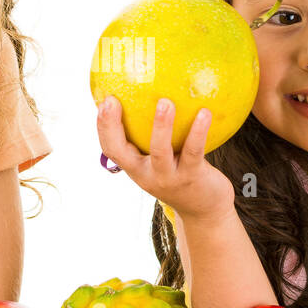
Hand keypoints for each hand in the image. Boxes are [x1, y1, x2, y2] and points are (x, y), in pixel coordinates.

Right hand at [96, 95, 235, 220]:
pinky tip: (204, 112)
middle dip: (112, 127)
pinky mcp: (192, 177)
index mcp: (136, 168)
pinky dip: (198, 131)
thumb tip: (156, 96)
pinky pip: (194, 150)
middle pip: (122, 152)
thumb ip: (156, 137)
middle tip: (111, 101)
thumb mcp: (164, 161)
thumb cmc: (182, 176)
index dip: (102, 127)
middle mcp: (147, 175)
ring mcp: (168, 177)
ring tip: (165, 102)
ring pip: (160, 151)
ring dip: (161, 126)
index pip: (110, 148)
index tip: (103, 101)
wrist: (204, 211)